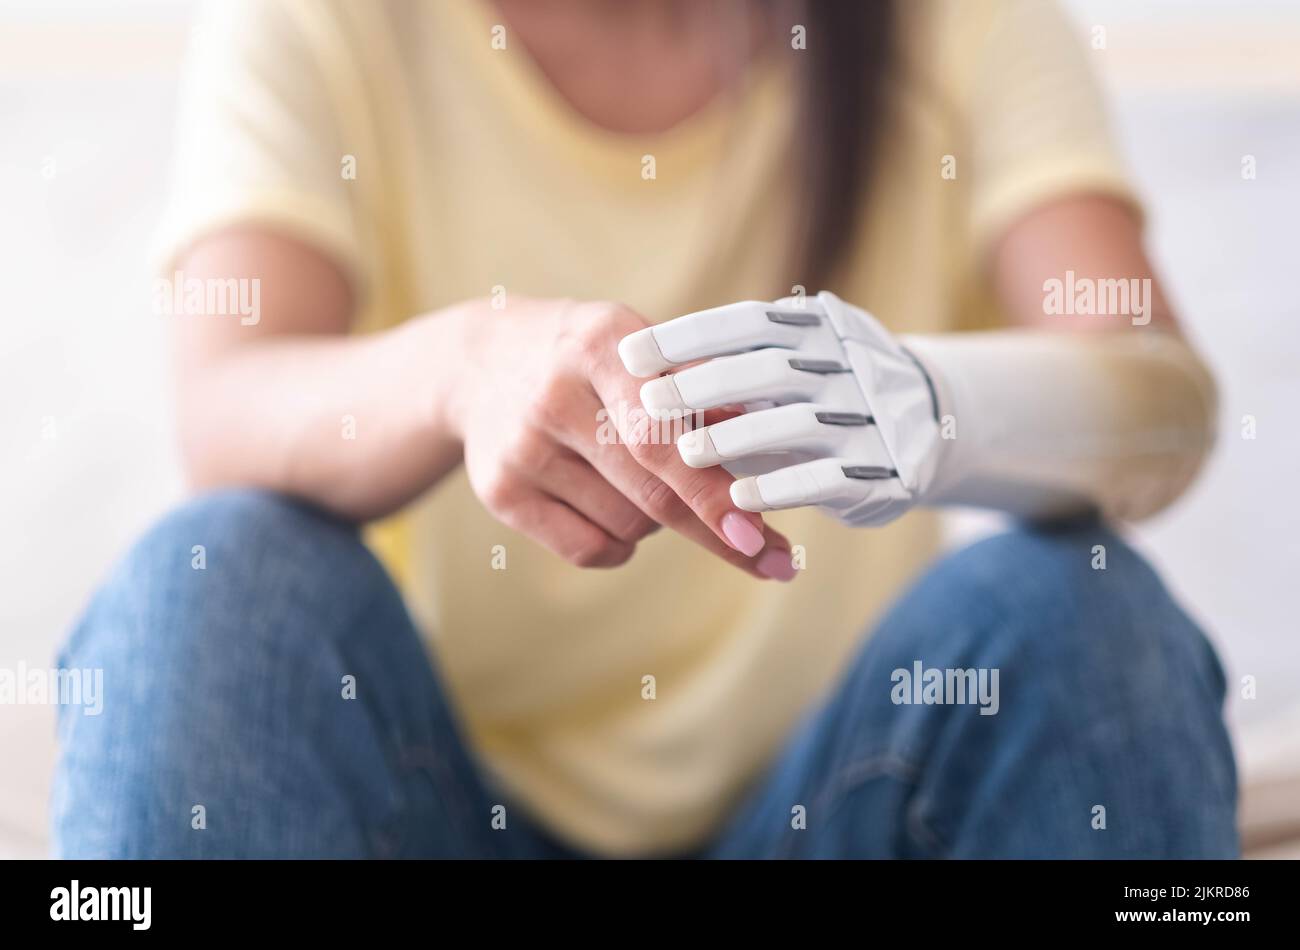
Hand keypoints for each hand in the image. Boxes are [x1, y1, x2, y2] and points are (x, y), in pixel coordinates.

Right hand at [438, 297, 795, 577]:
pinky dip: (620, 545)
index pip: (664, 433)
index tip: (758, 534)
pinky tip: (613, 508)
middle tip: (768, 559)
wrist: (481, 363)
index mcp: (601, 344)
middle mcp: (555, 395)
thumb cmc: (586, 359)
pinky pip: (589, 549)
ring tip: (643, 480)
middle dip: (716, 529)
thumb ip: (699, 389)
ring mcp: (522, 448)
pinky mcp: (500, 492)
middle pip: (652, 490)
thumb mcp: (638, 348)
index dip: (714, 489)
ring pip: (629, 524)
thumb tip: (763, 432)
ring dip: (659, 519)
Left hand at [617, 291, 942, 526]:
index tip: (632, 353)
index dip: (689, 337)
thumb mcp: (794, 362)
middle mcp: (846, 365)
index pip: (749, 325)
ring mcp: (868, 416)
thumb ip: (738, 363)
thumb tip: (638, 366)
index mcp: (818, 330)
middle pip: (769, 371)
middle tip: (648, 405)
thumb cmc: (827, 393)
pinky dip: (780, 487)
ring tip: (686, 456)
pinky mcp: (881, 468)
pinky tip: (738, 498)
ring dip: (736, 440)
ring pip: (795, 423)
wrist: (930, 423)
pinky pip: (825, 477)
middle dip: (703, 387)